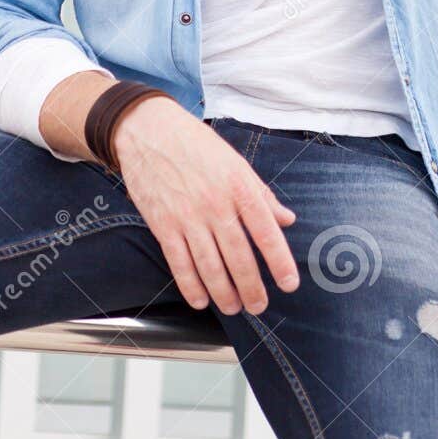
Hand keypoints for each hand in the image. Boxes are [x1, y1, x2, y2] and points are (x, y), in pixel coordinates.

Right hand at [112, 99, 299, 314]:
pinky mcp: (163, 225)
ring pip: (210, 267)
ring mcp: (188, 216)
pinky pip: (180, 264)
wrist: (149, 130)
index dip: (280, 262)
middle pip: (239, 257)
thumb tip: (287, 219)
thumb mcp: (236, 162)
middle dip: (252, 288)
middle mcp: (216, 204)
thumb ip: (262, 194)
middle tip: (259, 305)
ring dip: (224, 294)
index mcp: (239, 186)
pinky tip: (200, 300)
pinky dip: (191, 287)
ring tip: (233, 308)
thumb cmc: (196, 144)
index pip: (266, 232)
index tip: (289, 284)